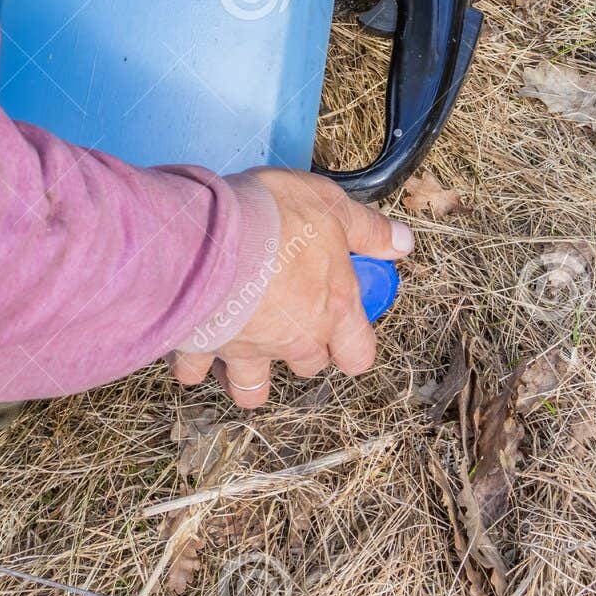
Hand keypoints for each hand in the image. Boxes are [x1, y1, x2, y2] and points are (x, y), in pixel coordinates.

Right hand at [171, 169, 413, 407]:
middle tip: (288, 318)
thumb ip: (367, 230)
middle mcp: (294, 339)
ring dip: (248, 376)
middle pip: (308, 367)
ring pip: (252, 388)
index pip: (358, 354)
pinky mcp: (202, 349)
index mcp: (333, 309)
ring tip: (242, 347)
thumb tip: (403, 243)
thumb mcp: (333, 207)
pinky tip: (192, 336)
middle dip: (300, 351)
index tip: (343, 327)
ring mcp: (248, 350)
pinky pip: (194, 370)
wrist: (210, 236)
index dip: (353, 347)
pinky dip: (192, 360)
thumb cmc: (276, 218)